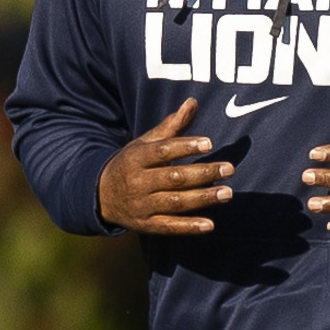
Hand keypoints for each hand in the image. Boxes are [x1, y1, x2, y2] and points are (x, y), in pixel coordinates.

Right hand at [97, 99, 235, 234]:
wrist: (100, 196)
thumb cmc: (132, 164)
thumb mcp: (145, 143)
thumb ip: (171, 125)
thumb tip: (193, 102)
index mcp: (137, 158)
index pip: (163, 151)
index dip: (185, 146)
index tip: (209, 143)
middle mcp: (138, 182)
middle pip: (174, 178)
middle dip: (203, 173)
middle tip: (229, 168)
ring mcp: (142, 205)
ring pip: (175, 202)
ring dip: (202, 198)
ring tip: (227, 193)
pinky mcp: (146, 225)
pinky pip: (169, 227)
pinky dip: (189, 227)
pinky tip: (210, 225)